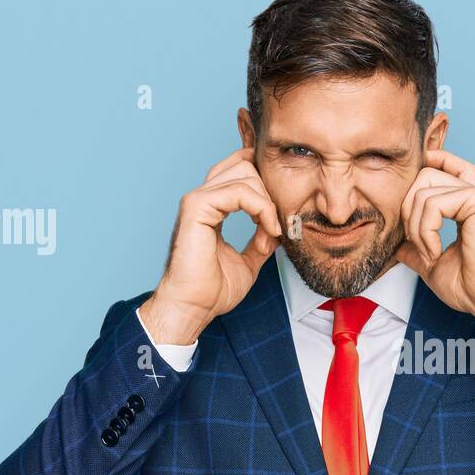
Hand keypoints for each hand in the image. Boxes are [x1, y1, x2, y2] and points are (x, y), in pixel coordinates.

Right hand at [139, 147, 283, 343]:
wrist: (193, 308)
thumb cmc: (212, 291)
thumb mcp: (249, 261)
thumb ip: (261, 240)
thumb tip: (279, 228)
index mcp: (211, 207)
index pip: (239, 171)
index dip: (264, 181)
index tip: (281, 213)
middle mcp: (202, 198)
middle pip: (245, 166)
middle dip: (269, 192)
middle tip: (277, 226)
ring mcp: (197, 200)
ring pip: (244, 173)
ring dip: (267, 202)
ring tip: (272, 231)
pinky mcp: (196, 207)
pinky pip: (238, 191)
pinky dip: (261, 208)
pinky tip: (267, 228)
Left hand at [395, 148, 474, 354]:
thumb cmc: (470, 287)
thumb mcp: (433, 265)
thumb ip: (416, 250)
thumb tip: (397, 246)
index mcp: (467, 205)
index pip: (447, 165)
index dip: (430, 160)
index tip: (414, 172)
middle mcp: (474, 194)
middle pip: (425, 174)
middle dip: (408, 209)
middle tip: (416, 244)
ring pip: (424, 189)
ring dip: (416, 228)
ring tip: (429, 253)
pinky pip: (433, 203)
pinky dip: (426, 231)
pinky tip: (436, 252)